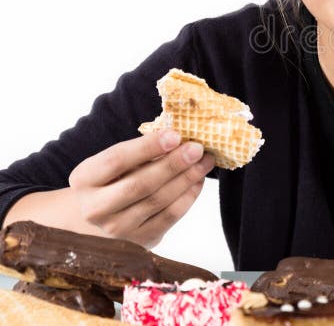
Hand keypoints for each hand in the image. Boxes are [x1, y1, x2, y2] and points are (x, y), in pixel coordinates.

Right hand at [68, 130, 214, 247]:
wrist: (96, 221)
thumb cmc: (110, 182)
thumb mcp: (113, 164)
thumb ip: (139, 152)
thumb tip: (178, 139)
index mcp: (84, 179)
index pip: (116, 160)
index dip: (147, 147)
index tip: (174, 135)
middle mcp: (95, 209)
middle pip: (140, 184)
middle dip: (174, 164)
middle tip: (197, 148)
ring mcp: (116, 230)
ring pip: (159, 201)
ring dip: (187, 178)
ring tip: (205, 161)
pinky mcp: (139, 242)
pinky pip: (170, 216)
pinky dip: (188, 196)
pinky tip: (198, 180)